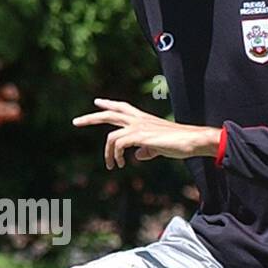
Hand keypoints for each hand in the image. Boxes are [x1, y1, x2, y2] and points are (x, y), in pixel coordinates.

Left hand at [72, 98, 220, 169]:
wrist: (191, 140)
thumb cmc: (180, 143)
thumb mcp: (160, 146)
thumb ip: (147, 149)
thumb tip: (138, 156)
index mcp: (144, 119)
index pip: (122, 107)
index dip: (108, 105)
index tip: (97, 102)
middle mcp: (139, 119)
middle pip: (109, 113)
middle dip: (90, 118)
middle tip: (76, 122)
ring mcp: (138, 127)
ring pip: (110, 135)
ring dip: (107, 153)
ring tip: (110, 165)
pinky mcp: (139, 137)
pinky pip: (118, 144)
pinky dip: (116, 155)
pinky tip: (120, 164)